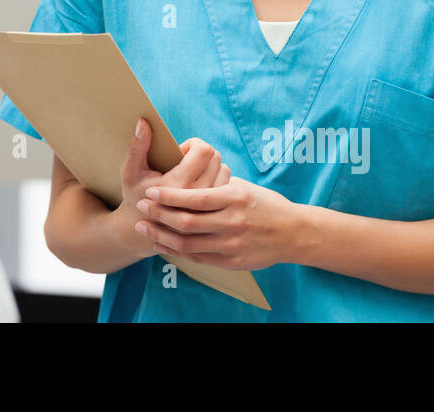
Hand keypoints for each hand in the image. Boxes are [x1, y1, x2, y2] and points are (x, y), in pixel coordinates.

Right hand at [113, 118, 229, 259]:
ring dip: (212, 167)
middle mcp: (197, 197)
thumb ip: (137, 146)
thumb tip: (143, 122)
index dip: (193, 145)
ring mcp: (208, 209)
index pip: (204, 150)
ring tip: (194, 174)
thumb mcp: (130, 172)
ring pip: (225, 172)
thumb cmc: (134, 197)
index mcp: (178, 185)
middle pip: (217, 158)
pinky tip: (201, 186)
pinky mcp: (214, 215)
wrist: (140, 232)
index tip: (180, 152)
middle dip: (203, 153)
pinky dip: (217, 181)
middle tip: (187, 161)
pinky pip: (227, 188)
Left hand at [133, 177, 304, 271]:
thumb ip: (216, 185)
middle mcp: (232, 222)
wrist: (294, 233)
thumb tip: (186, 172)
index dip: (168, 196)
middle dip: (158, 214)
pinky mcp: (232, 261)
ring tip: (143, 227)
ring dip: (161, 235)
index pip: (194, 197)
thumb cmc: (265, 204)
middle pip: (186, 221)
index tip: (149, 191)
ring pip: (188, 243)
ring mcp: (232, 244)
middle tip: (140, 207)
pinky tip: (162, 244)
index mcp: (234, 198)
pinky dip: (176, 251)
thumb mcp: (242, 187)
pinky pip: (197, 258)